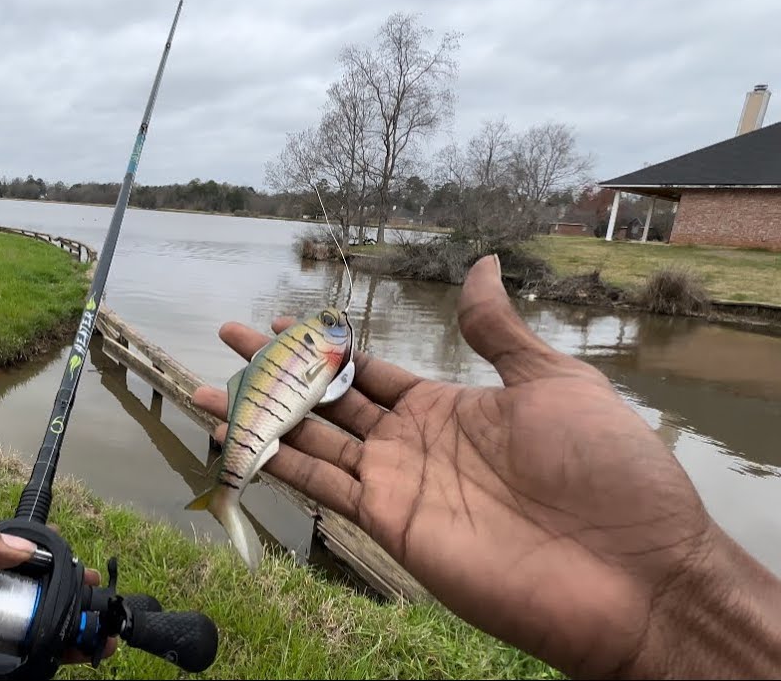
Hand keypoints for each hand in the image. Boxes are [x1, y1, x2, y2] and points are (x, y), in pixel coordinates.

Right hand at [193, 254, 780, 678]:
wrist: (630, 570)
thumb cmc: (606, 469)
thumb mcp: (554, 380)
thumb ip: (499, 330)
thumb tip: (483, 265)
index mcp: (447, 408)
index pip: (368, 372)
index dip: (324, 347)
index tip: (280, 321)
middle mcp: (412, 445)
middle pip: (326, 401)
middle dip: (277, 370)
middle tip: (227, 335)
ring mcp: (397, 485)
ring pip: (309, 442)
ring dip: (258, 415)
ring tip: (205, 388)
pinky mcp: (389, 523)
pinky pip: (320, 485)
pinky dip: (274, 462)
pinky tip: (236, 438)